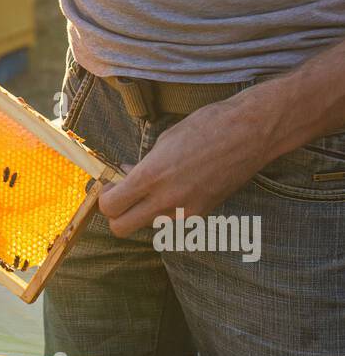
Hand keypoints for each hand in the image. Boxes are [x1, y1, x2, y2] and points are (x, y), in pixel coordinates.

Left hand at [98, 90, 277, 236]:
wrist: (250, 133)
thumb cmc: (207, 126)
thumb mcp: (165, 140)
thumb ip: (143, 164)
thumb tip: (127, 175)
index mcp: (152, 176)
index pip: (111, 207)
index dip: (105, 199)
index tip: (110, 187)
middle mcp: (166, 200)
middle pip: (121, 228)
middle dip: (116, 215)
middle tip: (123, 196)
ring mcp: (185, 211)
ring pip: (148, 225)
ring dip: (143, 212)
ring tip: (154, 187)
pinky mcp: (202, 214)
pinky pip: (172, 220)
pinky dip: (166, 209)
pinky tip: (175, 188)